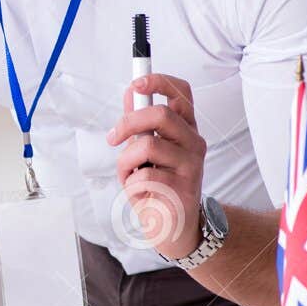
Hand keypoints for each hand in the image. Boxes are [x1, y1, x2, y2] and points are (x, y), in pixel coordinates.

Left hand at [107, 72, 205, 260]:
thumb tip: (130, 92)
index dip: (159, 81)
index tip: (135, 84)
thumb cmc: (157, 183)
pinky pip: (143, 176)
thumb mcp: (144, 150)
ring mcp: (192, 165)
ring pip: (147, 146)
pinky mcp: (184, 188)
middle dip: (128, 122)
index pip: (181, 93)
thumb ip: (139, 123)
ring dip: (125, 161)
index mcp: (185, 128)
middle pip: (162, 114)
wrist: (172, 224)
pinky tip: (138, 192)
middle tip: (113, 137)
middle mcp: (193, 142)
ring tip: (129, 174)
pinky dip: (130, 184)